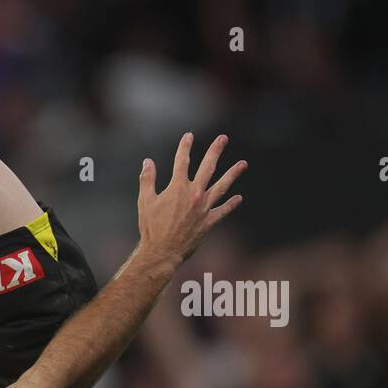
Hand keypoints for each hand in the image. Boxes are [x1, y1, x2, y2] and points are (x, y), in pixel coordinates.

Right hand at [137, 132, 246, 270]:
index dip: (185, 147)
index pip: (182, 161)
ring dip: (233, 174)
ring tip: (243, 164)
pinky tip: (238, 198)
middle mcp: (194, 194)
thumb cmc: (151, 228)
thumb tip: (147, 162)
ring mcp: (204, 208)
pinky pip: (223, 210)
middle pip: (208, 168)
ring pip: (222, 186)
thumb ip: (147, 180)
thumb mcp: (145, 201)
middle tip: (223, 138)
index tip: (189, 136)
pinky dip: (231, 204)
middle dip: (215, 151)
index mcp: (178, 188)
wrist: (162, 252)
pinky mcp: (209, 221)